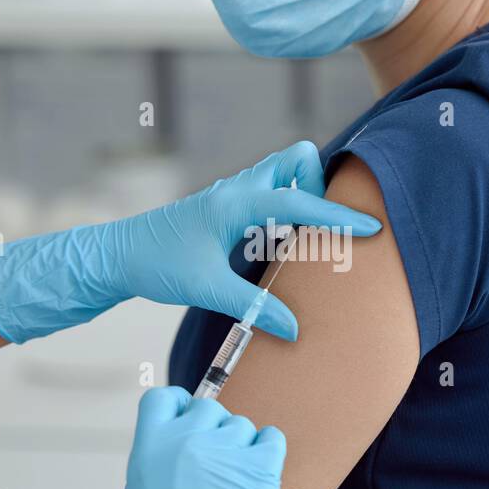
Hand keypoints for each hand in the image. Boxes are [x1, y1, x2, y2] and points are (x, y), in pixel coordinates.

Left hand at [0, 141, 380, 343]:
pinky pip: (269, 193)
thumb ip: (254, 307)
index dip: (338, 215)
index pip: (300, 201)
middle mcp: (237, 189)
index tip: (371, 226)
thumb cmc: (157, 265)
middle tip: (319, 228)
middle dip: (318, 184)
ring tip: (307, 237)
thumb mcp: (206, 288)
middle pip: (296, 159)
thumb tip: (294, 329)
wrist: (116, 256)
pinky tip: (281, 243)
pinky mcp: (226, 207)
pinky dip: (285, 207)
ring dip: (302, 193)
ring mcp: (232, 194)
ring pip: (282, 172)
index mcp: (237, 202)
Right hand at [79, 387, 284, 488]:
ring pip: (241, 427)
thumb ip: (162, 460)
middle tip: (211, 472)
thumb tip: (187, 446)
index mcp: (150, 445)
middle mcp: (186, 439)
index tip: (186, 426)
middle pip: (210, 409)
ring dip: (239, 450)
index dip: (179, 408)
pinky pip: (271, 439)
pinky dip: (266, 453)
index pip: (165, 397)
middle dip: (212, 434)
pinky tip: (255, 479)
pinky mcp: (258, 471)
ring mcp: (224, 452)